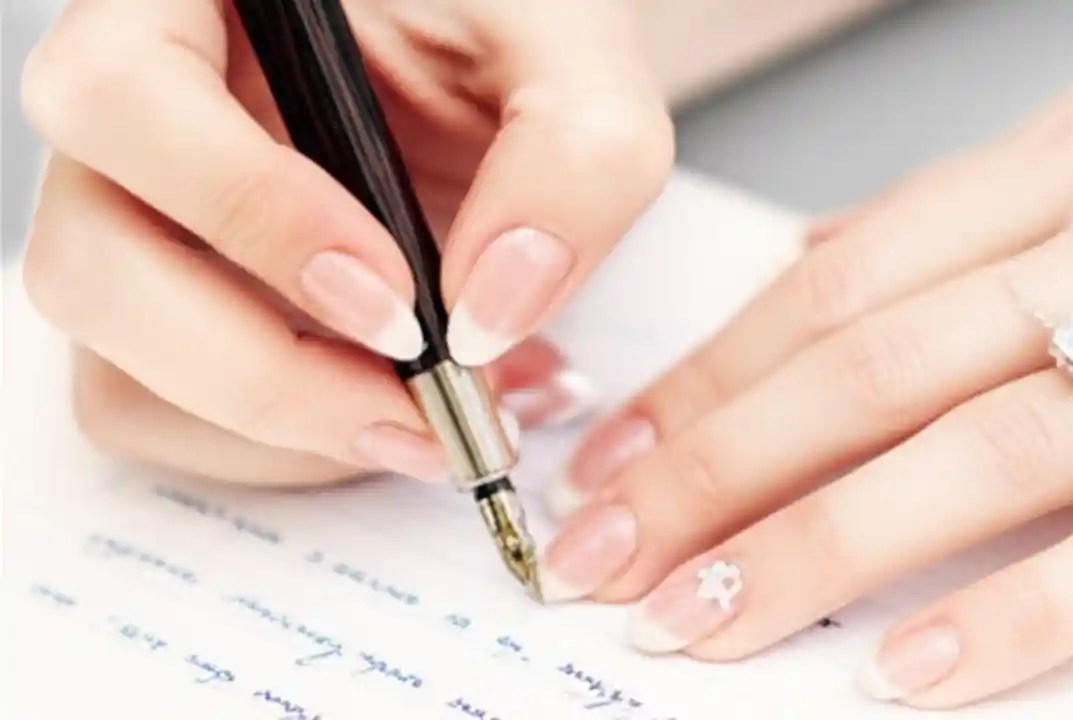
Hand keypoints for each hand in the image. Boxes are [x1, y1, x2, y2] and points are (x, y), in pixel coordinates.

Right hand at [21, 0, 670, 484]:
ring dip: (283, 435)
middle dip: (266, 376)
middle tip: (423, 415)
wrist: (515, 83)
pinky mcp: (180, 310)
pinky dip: (289, 451)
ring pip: (122, 372)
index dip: (250, 216)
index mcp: (191, 3)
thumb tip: (491, 313)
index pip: (126, 99)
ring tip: (435, 426)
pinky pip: (175, 418)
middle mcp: (139, 121)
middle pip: (94, 268)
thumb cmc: (517, 35)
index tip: (394, 301)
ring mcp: (146, 226)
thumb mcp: (571, 54)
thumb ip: (569, 156)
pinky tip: (401, 414)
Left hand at [537, 41, 1072, 706]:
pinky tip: (909, 673)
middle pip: (871, 369)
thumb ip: (975, 219)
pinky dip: (1022, 612)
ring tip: (712, 619)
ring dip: (824, 548)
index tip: (619, 460)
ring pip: (981, 450)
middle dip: (719, 473)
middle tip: (612, 552)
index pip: (834, 287)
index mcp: (1066, 162)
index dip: (710, 382)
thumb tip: (818, 267)